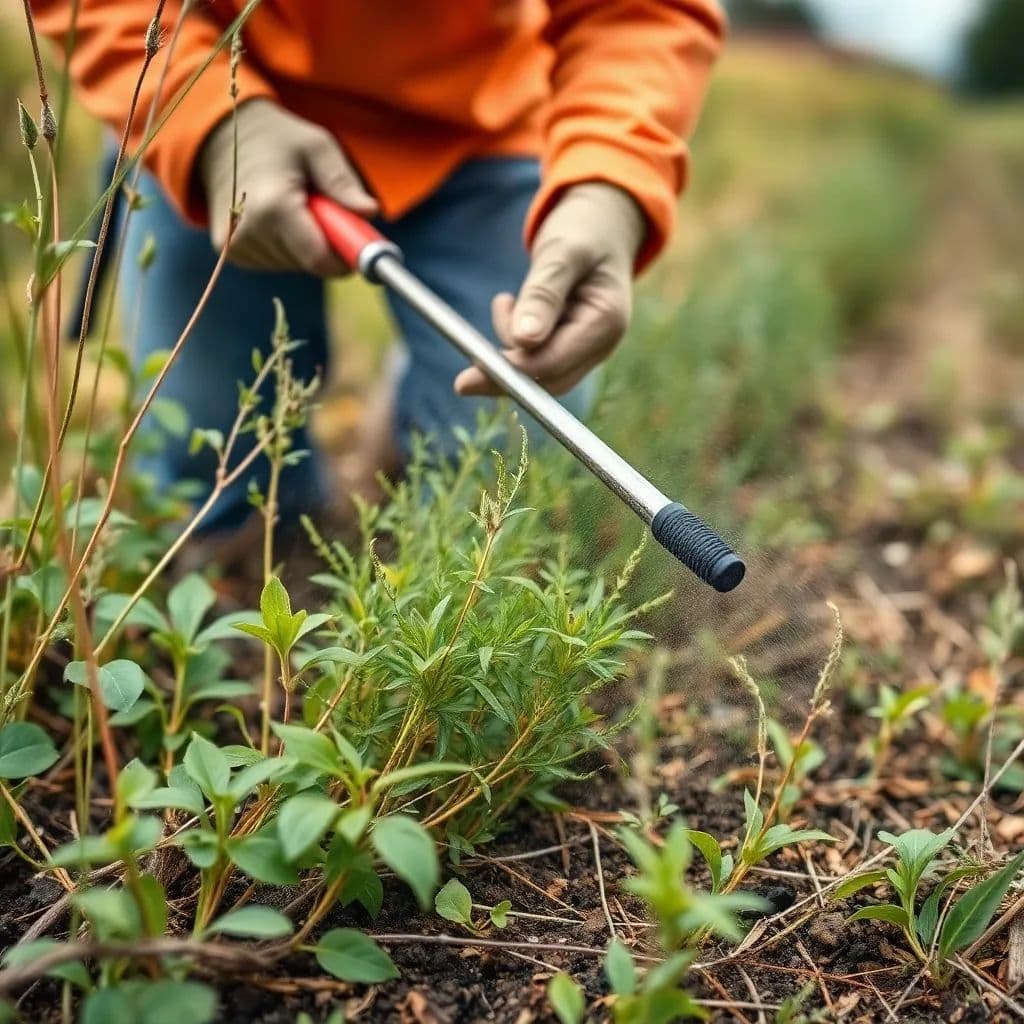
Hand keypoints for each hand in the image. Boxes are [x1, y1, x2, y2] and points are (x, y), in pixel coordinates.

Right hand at [198, 98, 377, 276]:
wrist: (219, 137)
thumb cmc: (277, 139)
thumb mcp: (316, 146)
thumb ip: (343, 182)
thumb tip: (370, 212)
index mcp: (273, 205)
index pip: (319, 259)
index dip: (344, 260)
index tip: (356, 246)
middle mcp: (248, 231)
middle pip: (308, 264)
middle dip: (325, 245)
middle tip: (322, 210)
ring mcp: (234, 244)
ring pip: (293, 264)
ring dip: (303, 244)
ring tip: (293, 206)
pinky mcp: (229, 250)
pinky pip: (274, 262)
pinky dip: (284, 245)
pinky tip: (274, 217)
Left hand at [455, 182, 645, 396]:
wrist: (602, 223)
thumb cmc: (583, 230)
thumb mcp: (562, 252)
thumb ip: (543, 294)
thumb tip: (523, 340)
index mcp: (606, 322)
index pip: (554, 363)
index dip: (512, 372)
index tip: (471, 374)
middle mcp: (601, 343)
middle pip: (548, 380)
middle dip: (505, 376)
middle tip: (462, 380)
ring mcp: (588, 347)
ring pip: (539, 372)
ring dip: (509, 348)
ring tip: (504, 300)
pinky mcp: (571, 345)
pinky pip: (537, 358)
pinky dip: (514, 341)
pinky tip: (510, 304)